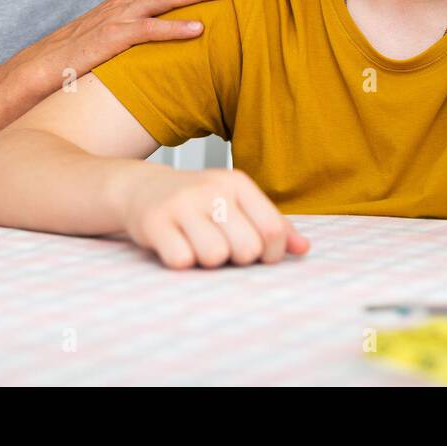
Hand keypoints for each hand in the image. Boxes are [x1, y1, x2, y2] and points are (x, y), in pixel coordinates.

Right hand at [9, 0, 233, 97]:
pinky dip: (174, 28)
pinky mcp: (108, 41)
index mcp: (121, 3)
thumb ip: (131, 34)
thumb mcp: (107, 40)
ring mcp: (114, 20)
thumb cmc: (71, 60)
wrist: (33, 73)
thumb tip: (158, 39)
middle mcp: (120, 4)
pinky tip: (198, 30)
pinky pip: (146, 32)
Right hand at [119, 166, 310, 268]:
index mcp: (237, 183)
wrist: (142, 189)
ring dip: (207, 261)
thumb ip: (272, 224)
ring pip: (215, 257)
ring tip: (196, 245)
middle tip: (220, 246)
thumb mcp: (236, 203)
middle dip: (236, 259)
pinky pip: (182, 260)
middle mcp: (212, 189)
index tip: (257, 254)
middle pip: (247, 249)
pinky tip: (176, 245)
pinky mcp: (156, 222)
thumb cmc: (199, 202)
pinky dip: (181, 261)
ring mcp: (182, 204)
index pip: (273, 231)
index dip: (270, 254)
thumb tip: (304, 249)